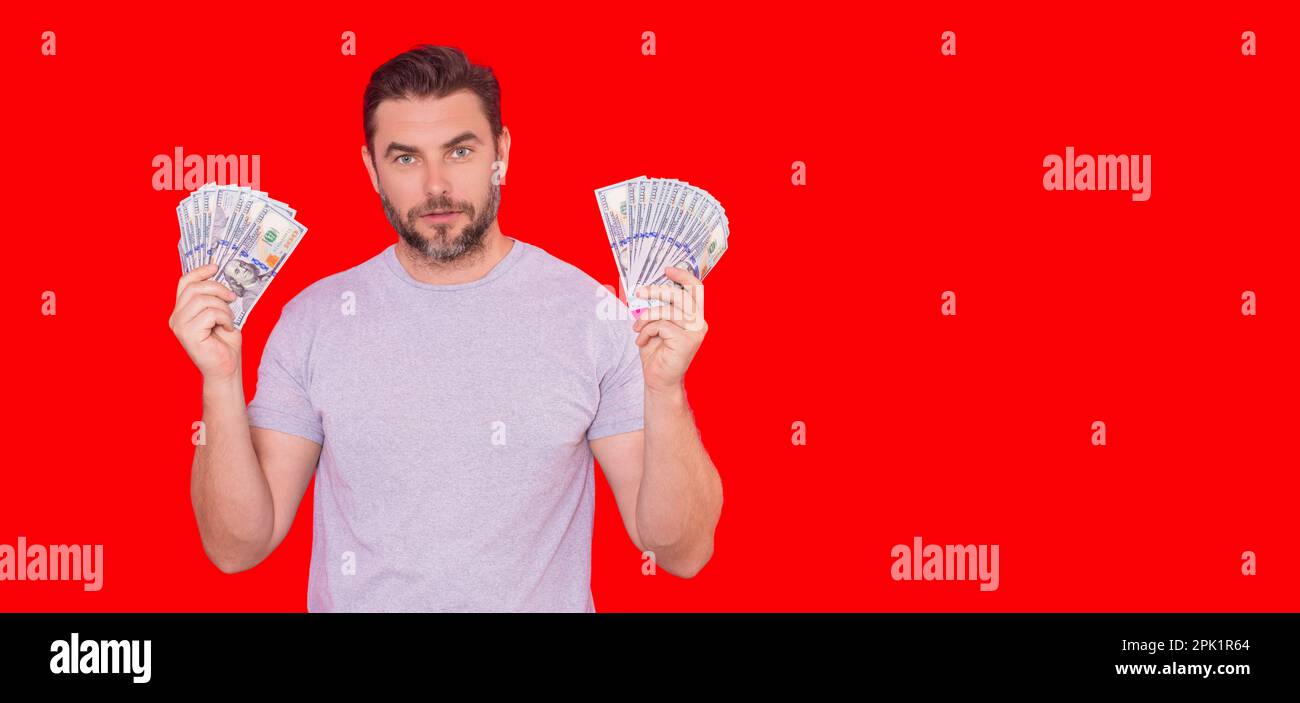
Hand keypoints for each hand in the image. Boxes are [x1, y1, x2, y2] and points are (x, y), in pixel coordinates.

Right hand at [170, 263, 241, 381]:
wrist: (226, 367)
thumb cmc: (224, 343)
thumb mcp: (220, 314)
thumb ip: (214, 298)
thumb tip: (220, 276)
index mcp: (181, 311)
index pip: (184, 283)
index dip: (200, 272)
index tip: (216, 267)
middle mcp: (176, 318)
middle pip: (195, 288)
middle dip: (218, 289)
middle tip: (232, 298)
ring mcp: (179, 326)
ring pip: (204, 300)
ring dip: (223, 308)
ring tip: (229, 320)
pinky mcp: (188, 334)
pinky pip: (210, 313)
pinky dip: (225, 318)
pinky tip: (227, 328)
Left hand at [631, 265, 707, 392]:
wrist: (658, 380)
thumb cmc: (656, 352)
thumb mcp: (655, 324)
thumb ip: (656, 307)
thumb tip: (645, 288)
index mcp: (694, 316)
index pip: (696, 289)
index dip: (683, 276)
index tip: (666, 269)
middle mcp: (699, 322)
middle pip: (681, 296)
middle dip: (657, 291)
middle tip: (639, 292)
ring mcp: (696, 332)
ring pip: (667, 311)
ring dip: (646, 318)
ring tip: (637, 329)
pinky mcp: (687, 341)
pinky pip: (660, 325)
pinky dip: (646, 331)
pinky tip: (641, 341)